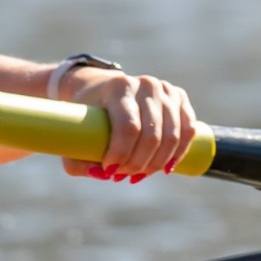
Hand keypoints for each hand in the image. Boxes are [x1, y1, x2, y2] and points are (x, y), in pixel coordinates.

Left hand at [59, 69, 198, 181]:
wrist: (101, 87)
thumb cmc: (86, 115)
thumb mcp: (72, 133)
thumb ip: (77, 159)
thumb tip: (102, 175)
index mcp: (119, 87)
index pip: (128, 127)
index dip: (121, 154)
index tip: (110, 171)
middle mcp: (146, 84)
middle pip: (151, 135)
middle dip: (139, 163)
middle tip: (124, 175)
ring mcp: (166, 89)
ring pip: (173, 136)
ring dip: (158, 163)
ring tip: (140, 174)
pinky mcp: (179, 97)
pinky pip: (189, 130)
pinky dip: (179, 152)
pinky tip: (167, 167)